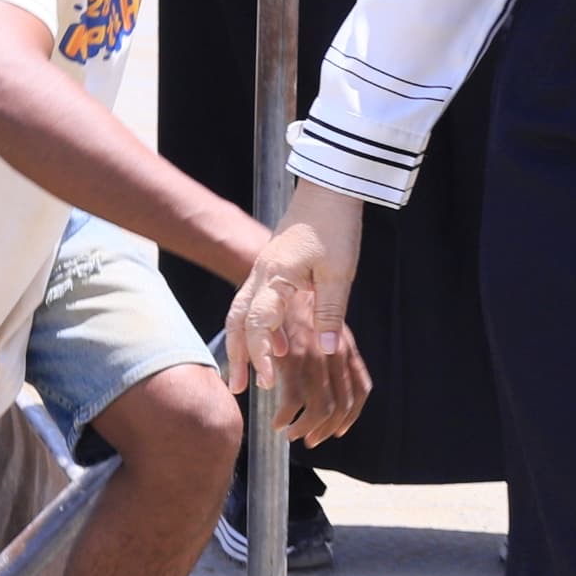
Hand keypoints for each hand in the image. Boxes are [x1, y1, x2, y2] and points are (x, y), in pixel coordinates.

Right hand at [225, 188, 367, 444]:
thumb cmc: (336, 226)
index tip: (268, 382)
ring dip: (243, 342)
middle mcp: (262, 274)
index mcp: (276, 277)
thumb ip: (330, 313)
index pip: (257, 324)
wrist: (331, 188)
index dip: (259, 356)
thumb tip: (326, 351)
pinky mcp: (274, 266)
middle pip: (238, 320)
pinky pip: (256, 301)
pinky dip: (260, 326)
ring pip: (242, 311)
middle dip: (236, 355)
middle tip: (238, 388)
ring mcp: (265, 269)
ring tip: (249, 374)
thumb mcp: (339, 274)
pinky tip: (278, 344)